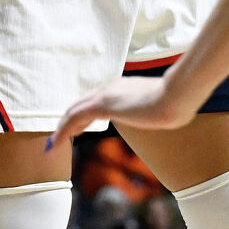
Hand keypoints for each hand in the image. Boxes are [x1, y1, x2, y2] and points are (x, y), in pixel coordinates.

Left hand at [48, 75, 199, 148]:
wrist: (175, 97)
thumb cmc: (175, 103)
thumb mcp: (162, 108)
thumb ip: (155, 111)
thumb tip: (166, 118)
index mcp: (122, 86)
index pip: (96, 100)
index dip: (84, 114)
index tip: (79, 127)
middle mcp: (111, 86)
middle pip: (81, 104)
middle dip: (69, 121)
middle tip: (61, 135)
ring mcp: (106, 94)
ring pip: (75, 110)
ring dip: (63, 127)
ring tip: (53, 142)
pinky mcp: (103, 104)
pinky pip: (75, 117)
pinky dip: (62, 130)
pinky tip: (56, 143)